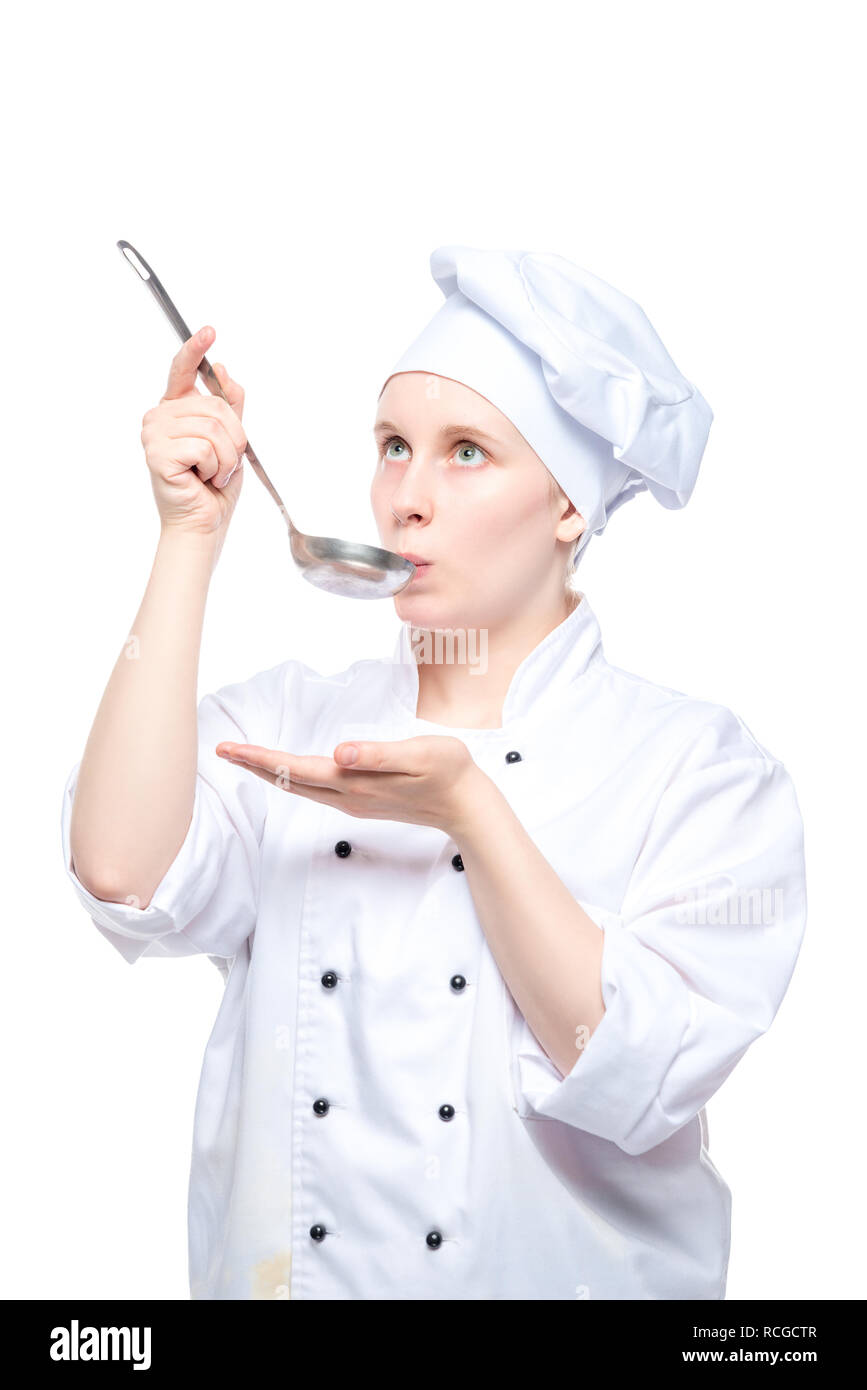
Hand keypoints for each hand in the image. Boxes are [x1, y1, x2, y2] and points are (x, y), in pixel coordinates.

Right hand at [140, 326, 247, 535]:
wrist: (204, 524)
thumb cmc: (213, 487)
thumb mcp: (230, 440)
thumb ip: (229, 406)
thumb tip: (224, 370)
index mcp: (175, 410)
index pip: (183, 371)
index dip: (196, 349)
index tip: (210, 330)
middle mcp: (159, 417)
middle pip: (215, 406)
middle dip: (233, 439)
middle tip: (222, 464)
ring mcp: (154, 434)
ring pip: (213, 428)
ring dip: (226, 458)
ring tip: (212, 474)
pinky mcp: (157, 453)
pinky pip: (203, 447)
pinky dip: (214, 468)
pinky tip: (201, 480)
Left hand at [215, 734, 487, 837]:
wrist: (466, 804)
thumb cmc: (447, 771)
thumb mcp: (420, 755)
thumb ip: (379, 755)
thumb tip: (341, 752)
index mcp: (356, 782)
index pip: (297, 769)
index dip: (262, 758)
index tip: (231, 748)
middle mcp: (347, 796)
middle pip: (290, 782)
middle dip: (254, 766)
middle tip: (222, 749)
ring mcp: (352, 802)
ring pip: (300, 787)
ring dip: (270, 772)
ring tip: (244, 757)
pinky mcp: (360, 801)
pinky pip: (314, 790)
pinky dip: (291, 777)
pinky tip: (286, 770)